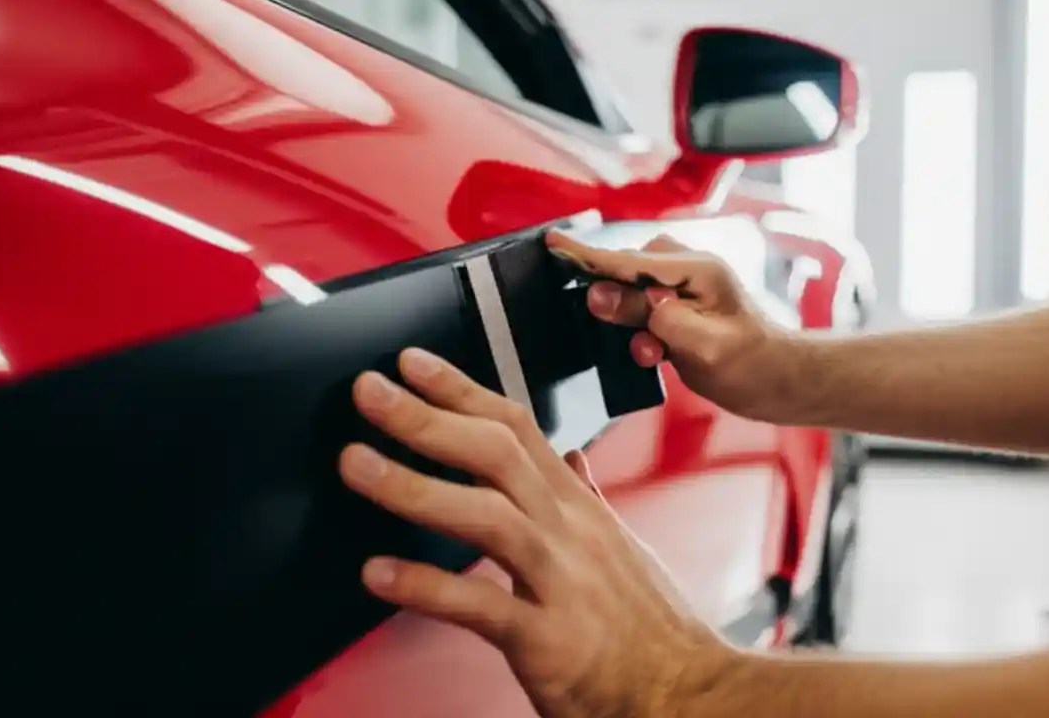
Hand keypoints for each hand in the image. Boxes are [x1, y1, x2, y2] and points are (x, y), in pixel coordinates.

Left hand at [340, 349, 736, 717]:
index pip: (517, 426)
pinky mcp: (549, 639)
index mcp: (578, 506)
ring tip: (357, 465)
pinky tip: (378, 574)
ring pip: (485, 516)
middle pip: (494, 453)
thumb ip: (586, 497)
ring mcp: (561, 581)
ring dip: (414, 486)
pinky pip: (480, 605)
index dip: (462, 389)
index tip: (413, 363)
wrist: (691, 694)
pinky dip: (426, 586)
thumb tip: (571, 456)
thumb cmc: (651, 626)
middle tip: (369, 391)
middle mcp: (570, 531)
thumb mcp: (620, 547)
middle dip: (426, 417)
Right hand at [546, 231, 808, 422]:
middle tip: (631, 332)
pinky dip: (636, 334)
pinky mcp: (671, 310)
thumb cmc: (753, 362)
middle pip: (625, 272)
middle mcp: (685, 271)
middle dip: (614, 300)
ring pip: (627, 294)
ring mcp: (677, 289)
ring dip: (629, 325)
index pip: (629, 260)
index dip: (588, 254)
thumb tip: (612, 298)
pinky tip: (655, 354)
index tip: (554, 242)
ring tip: (653, 353)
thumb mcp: (705, 345)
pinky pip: (635, 312)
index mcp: (696, 268)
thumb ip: (658, 319)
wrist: (775, 381)